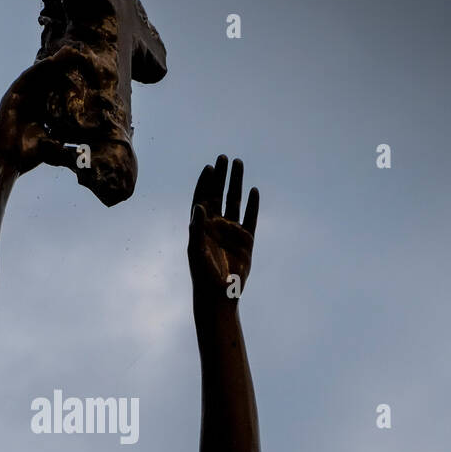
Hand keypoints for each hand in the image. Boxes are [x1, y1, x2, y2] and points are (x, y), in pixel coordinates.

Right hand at [0, 47, 82, 175]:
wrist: (8, 162)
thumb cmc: (28, 156)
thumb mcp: (54, 145)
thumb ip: (68, 142)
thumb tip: (88, 148)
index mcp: (41, 110)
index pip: (57, 90)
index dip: (69, 79)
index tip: (85, 70)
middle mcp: (31, 101)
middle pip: (49, 79)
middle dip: (62, 66)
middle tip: (78, 53)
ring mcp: (20, 98)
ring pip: (38, 76)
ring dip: (51, 64)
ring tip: (66, 53)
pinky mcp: (11, 98)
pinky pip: (25, 80)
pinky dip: (36, 70)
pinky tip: (48, 62)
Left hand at [188, 155, 258, 303]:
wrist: (220, 294)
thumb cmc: (203, 275)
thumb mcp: (196, 251)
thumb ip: (197, 228)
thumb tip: (199, 206)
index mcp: (201, 226)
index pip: (202, 197)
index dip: (205, 182)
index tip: (209, 167)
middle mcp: (216, 226)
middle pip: (219, 194)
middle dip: (221, 176)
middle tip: (224, 157)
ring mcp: (232, 232)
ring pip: (235, 201)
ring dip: (236, 183)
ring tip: (239, 164)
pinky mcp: (246, 241)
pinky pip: (250, 218)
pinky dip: (252, 204)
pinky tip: (254, 190)